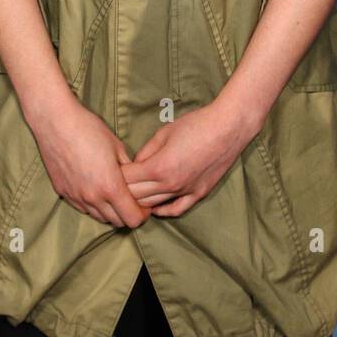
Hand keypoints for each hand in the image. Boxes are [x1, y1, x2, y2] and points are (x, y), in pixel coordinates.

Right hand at [30, 93, 151, 227]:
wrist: (55, 121)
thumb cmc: (88, 129)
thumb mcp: (116, 146)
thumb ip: (128, 169)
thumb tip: (135, 181)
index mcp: (110, 187)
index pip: (132, 219)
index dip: (142, 214)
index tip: (144, 205)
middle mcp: (92, 197)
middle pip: (117, 222)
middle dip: (127, 213)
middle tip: (130, 199)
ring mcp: (76, 196)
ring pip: (98, 217)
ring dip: (109, 211)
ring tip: (112, 193)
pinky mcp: (63, 192)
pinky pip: (82, 207)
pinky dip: (92, 204)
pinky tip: (94, 188)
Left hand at [121, 102, 250, 218]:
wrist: (227, 128)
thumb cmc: (195, 125)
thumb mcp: (163, 133)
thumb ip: (146, 152)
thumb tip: (135, 164)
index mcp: (159, 167)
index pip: (128, 180)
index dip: (116, 176)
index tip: (108, 172)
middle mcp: (171, 184)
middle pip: (137, 196)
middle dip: (123, 190)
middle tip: (113, 185)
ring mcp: (186, 191)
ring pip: (154, 205)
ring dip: (140, 202)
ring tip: (128, 198)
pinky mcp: (199, 193)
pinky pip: (177, 209)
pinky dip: (163, 211)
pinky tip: (154, 209)